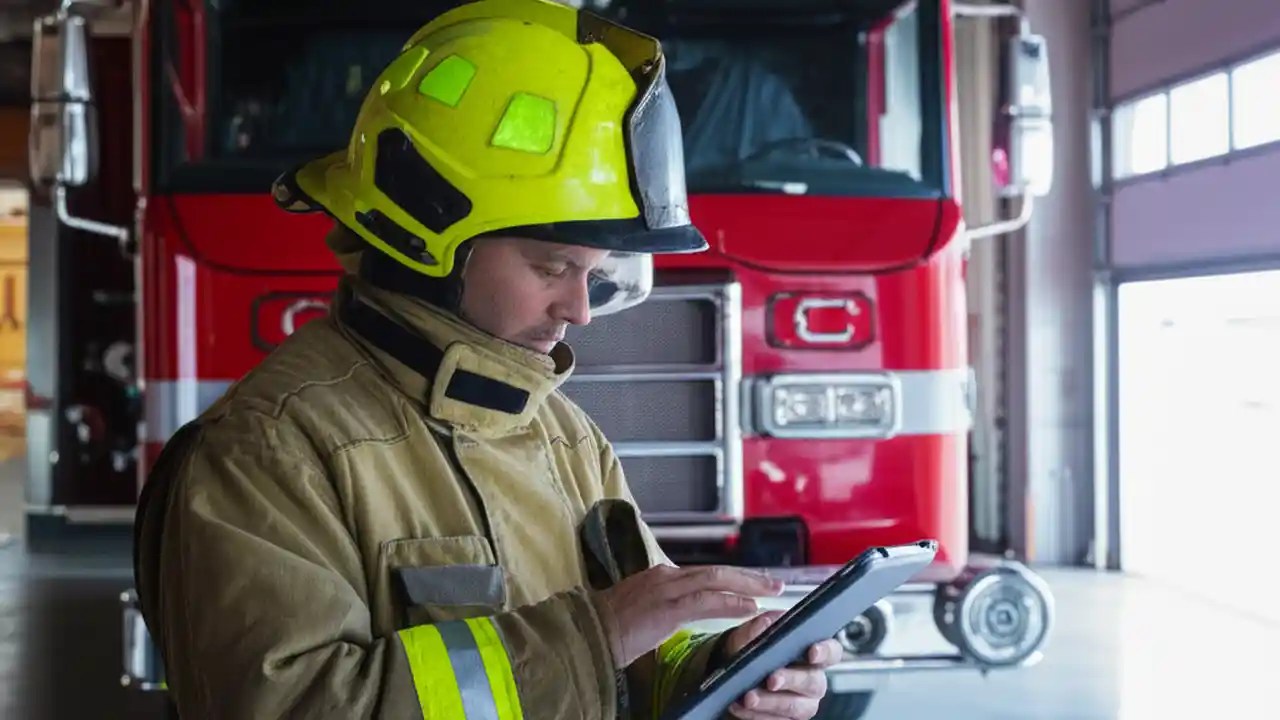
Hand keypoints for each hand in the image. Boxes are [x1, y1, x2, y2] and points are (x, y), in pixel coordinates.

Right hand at [592, 565, 784, 667]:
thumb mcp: (639, 609)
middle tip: (776, 582)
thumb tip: (679, 613)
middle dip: (749, 576)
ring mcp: (666, 591)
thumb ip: (662, 606)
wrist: (586, 633)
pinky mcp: (666, 610)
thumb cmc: (607, 628)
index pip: (704, 572)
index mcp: (659, 576)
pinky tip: (750, 608)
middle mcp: (665, 577)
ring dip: (748, 586)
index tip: (753, 582)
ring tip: (772, 592)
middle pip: (716, 571)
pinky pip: (706, 602)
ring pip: (716, 581)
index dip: (732, 577)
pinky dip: (731, 603)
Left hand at [721, 611, 844, 719]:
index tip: (811, 652)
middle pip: (813, 682)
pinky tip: (740, 706)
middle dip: (791, 680)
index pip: (831, 651)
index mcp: (811, 654)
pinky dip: (755, 714)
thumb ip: (757, 628)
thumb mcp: (748, 636)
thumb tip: (765, 622)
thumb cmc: (750, 652)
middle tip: (771, 679)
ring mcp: (801, 703)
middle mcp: (811, 680)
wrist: (731, 675)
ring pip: (795, 707)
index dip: (825, 651)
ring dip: (770, 702)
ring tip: (749, 697)